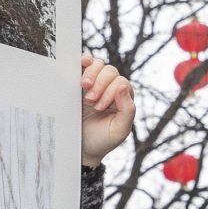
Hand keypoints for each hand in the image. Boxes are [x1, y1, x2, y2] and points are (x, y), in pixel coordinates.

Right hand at [80, 52, 134, 166]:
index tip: (99, 107)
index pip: (120, 83)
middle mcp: (110, 87)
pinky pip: (84, 65)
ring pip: (98, 65)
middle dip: (100, 84)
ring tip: (83, 86)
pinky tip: (82, 63)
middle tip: (90, 100)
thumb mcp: (120, 130)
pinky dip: (84, 60)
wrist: (81, 147)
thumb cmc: (102, 140)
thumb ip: (127, 110)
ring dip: (91, 73)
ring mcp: (94, 84)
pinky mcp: (80, 83)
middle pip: (110, 71)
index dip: (110, 92)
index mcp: (123, 98)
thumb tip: (122, 87)